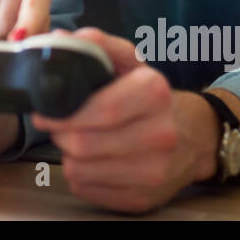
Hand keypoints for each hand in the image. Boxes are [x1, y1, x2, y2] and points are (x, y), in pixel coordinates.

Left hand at [31, 29, 204, 213]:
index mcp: (155, 93)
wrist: (195, 136)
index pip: (100, 110)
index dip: (63, 114)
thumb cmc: (153, 98)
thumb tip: (59, 40)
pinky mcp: (144, 198)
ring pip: (80, 170)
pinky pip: (88, 190)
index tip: (43, 112)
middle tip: (59, 125)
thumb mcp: (131, 62)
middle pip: (83, 144)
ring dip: (68, 156)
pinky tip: (91, 161)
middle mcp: (161, 134)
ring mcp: (154, 171)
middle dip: (61, 134)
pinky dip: (80, 176)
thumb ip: (96, 45)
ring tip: (78, 141)